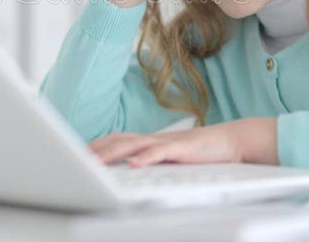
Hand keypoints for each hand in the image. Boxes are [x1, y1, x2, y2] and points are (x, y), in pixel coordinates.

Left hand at [89, 119, 278, 167]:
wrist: (232, 141)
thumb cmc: (200, 152)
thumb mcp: (171, 158)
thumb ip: (152, 160)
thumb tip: (130, 170)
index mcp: (150, 141)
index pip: (116, 140)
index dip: (97, 146)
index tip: (78, 154)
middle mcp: (154, 139)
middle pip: (118, 140)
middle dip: (97, 150)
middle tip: (76, 158)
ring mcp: (167, 142)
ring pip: (134, 145)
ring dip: (113, 153)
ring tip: (95, 163)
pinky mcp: (182, 148)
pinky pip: (161, 152)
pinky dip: (146, 158)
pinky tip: (134, 165)